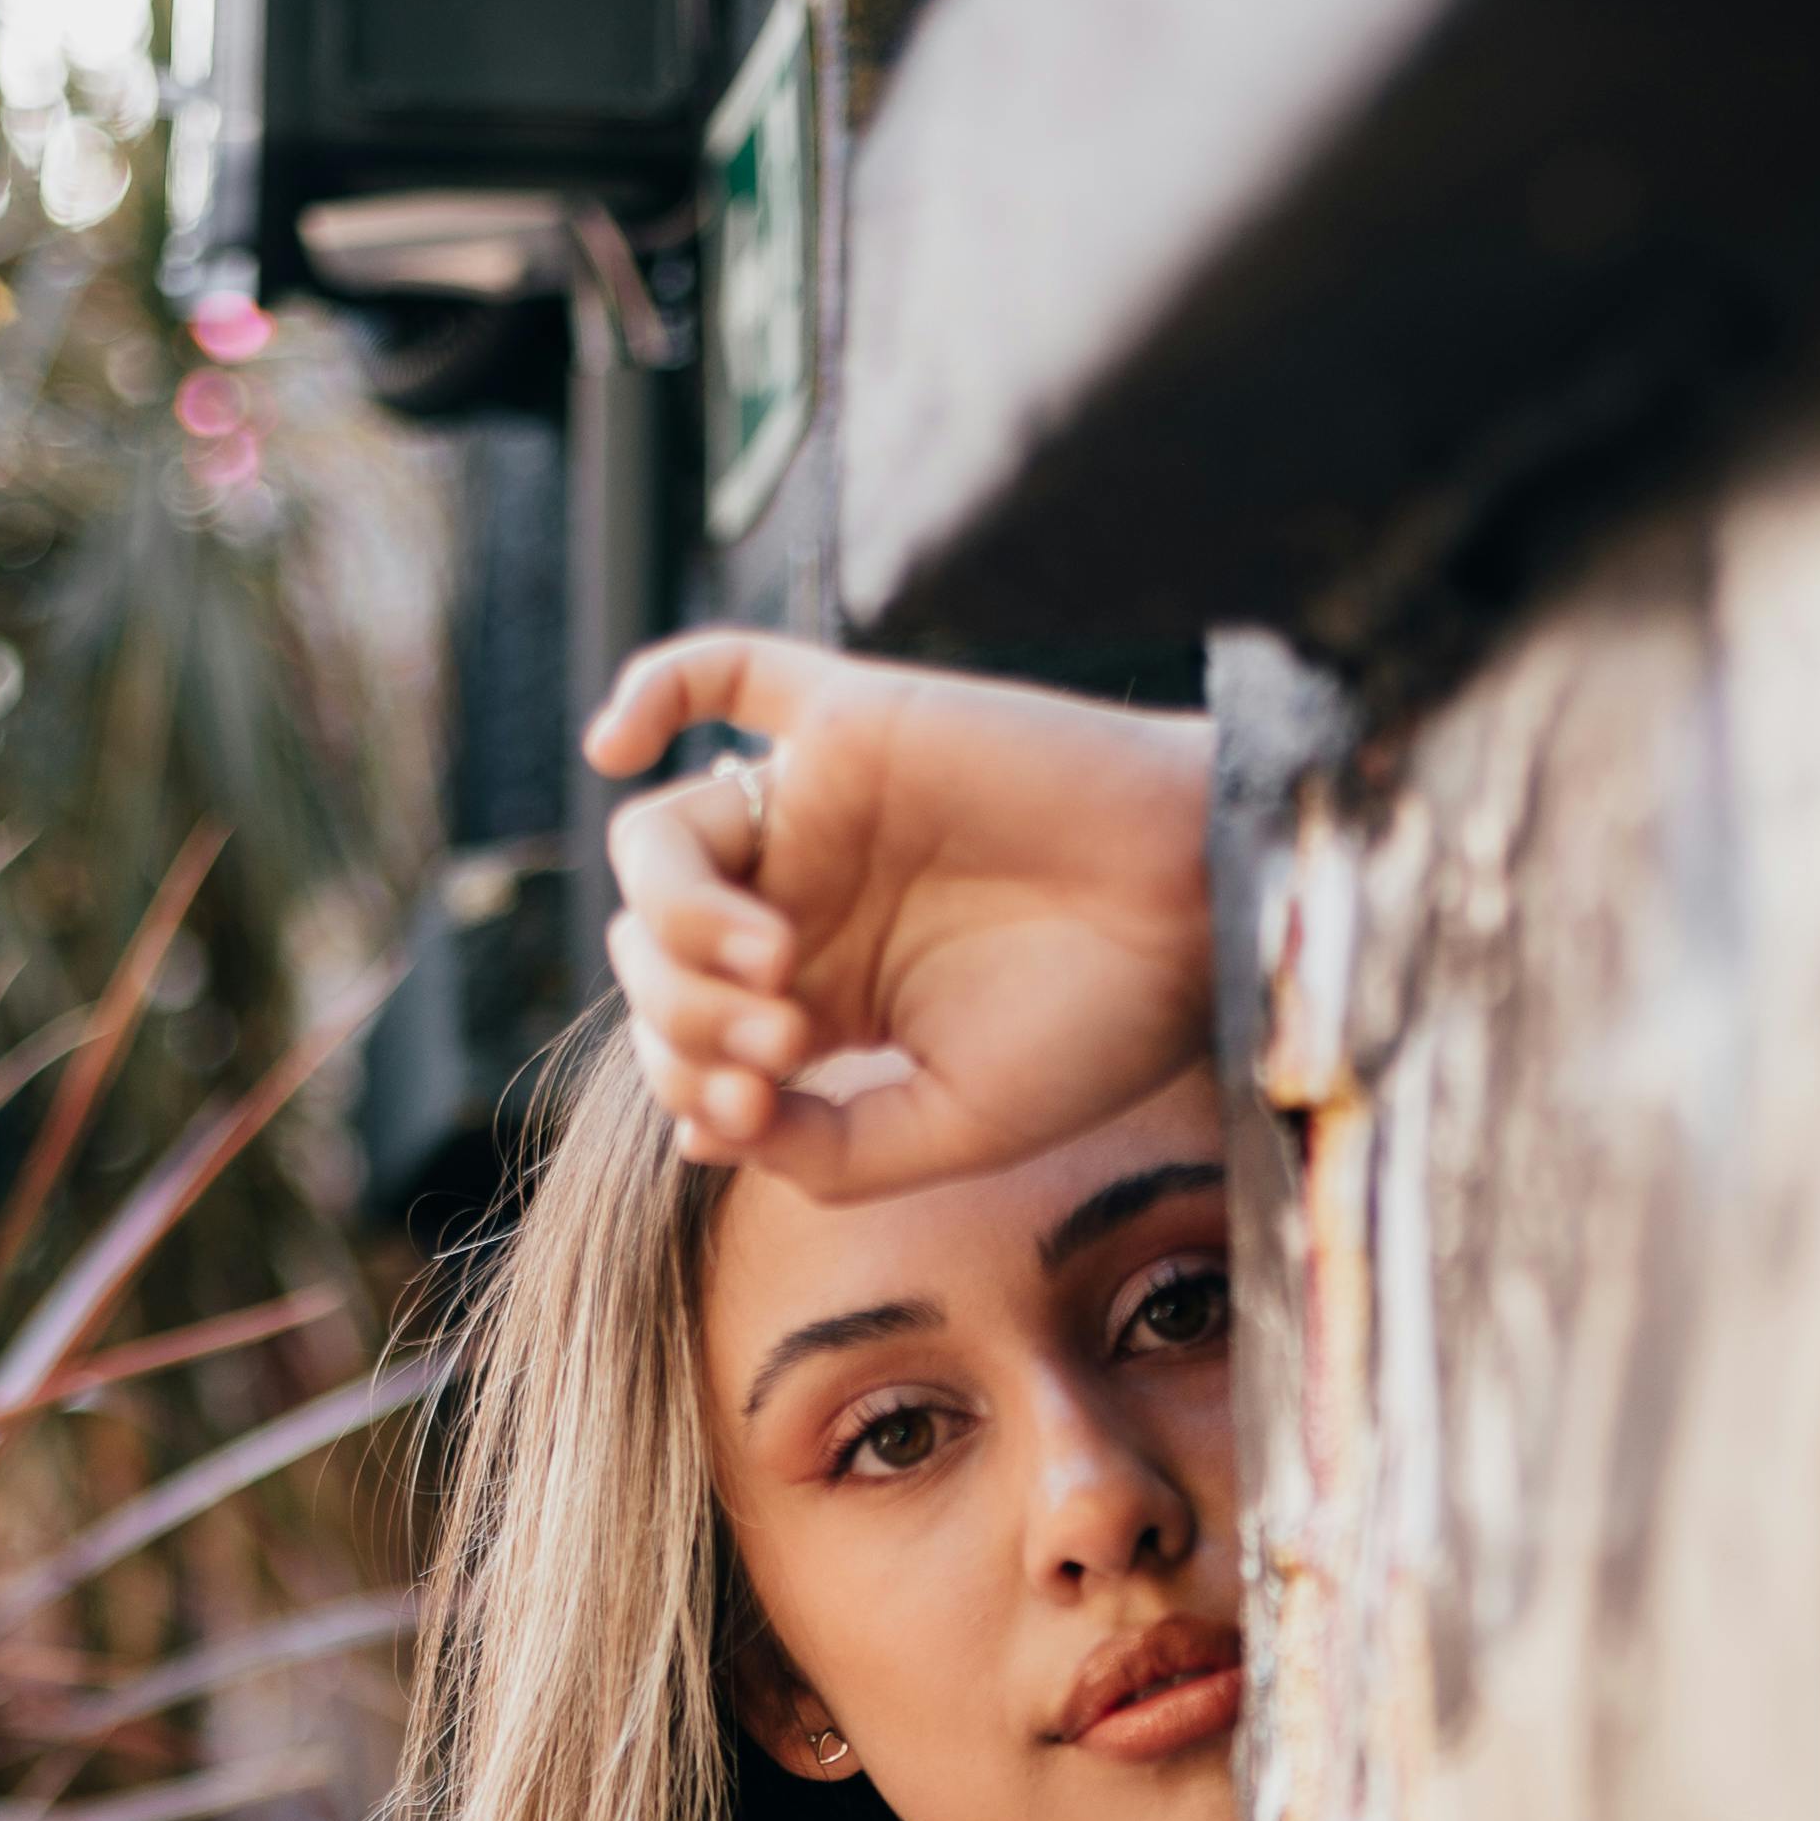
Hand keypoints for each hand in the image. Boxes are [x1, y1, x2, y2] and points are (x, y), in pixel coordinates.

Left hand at [589, 629, 1210, 1197]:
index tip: (767, 1111)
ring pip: (657, 843)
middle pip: (650, 947)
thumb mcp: (953, 1126)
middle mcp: (804, 899)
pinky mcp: (853, 720)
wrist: (1210, 916)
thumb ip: (831, 1150)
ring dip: (676, 923)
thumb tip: (706, 1128)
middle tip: (786, 1048)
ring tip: (769, 965)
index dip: (687, 1078)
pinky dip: (652, 688)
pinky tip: (609, 745)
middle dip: (687, 1016)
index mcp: (821, 997)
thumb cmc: (1104, 1025)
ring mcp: (819, 807)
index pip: (678, 1033)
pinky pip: (723, 670)